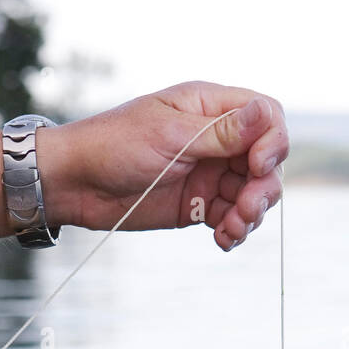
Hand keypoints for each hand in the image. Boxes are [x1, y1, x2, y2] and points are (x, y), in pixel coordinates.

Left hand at [44, 81, 287, 250]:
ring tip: (231, 230)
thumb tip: (265, 112)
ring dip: (251, 214)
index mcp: (209, 108)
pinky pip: (231, 216)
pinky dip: (234, 230)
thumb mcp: (169, 135)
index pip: (266, 116)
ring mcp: (208, 172)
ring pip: (253, 192)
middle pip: (266, 160)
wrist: (75, 184)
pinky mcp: (198, 204)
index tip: (257, 166)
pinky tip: (223, 240)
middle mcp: (215, 139)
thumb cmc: (113, 145)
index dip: (274, 142)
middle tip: (246, 209)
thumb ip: (220, 132)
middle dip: (264, 188)